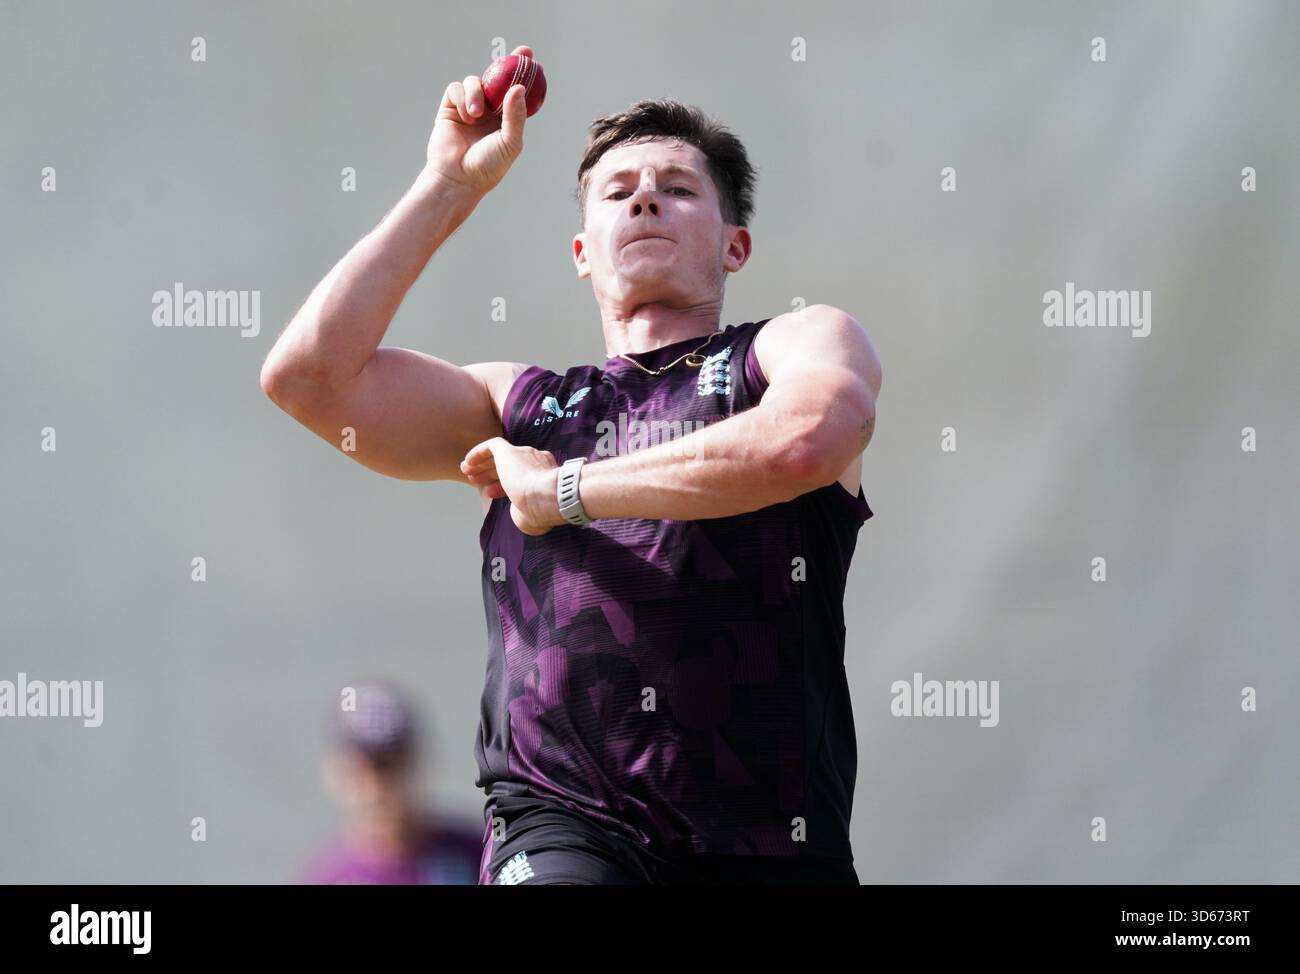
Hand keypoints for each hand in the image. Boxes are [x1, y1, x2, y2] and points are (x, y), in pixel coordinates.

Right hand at [425, 44, 535, 196]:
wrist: (458, 178)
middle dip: (507, 63)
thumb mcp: (509, 142)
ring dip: (477, 93)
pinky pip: (457, 88)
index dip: (523, 74)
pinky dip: (463, 98)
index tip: (532, 58)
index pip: (516, 91)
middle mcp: (489, 111)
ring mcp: (469, 108)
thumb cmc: (487, 166)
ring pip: (475, 81)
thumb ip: (515, 116)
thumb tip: (518, 88)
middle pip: (497, 78)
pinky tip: (466, 116)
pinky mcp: (450, 108)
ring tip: (476, 115)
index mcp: (506, 119)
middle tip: (519, 54)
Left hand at [461, 436, 562, 536]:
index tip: (490, 493)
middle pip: (510, 464)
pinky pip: (492, 445)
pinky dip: (478, 452)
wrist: (547, 496)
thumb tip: (519, 514)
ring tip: (467, 471)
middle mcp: (536, 461)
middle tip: (475, 480)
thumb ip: (524, 511)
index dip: (502, 485)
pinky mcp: (510, 451)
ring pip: (500, 455)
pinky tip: (468, 462)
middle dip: (490, 472)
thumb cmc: (542, 510)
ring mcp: (525, 454)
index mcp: (544, 475)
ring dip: (482, 463)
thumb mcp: (531, 514)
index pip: (520, 477)